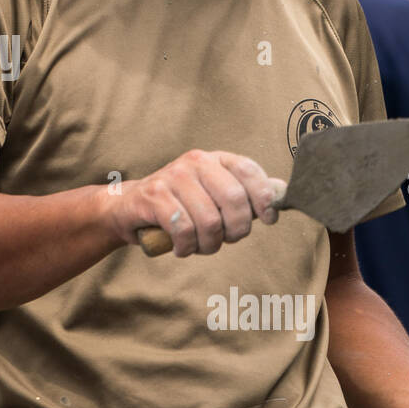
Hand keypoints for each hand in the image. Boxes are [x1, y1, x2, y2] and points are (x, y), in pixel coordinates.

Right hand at [107, 150, 283, 256]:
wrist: (127, 206)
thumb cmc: (178, 204)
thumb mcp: (211, 192)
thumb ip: (243, 193)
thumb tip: (282, 193)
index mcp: (214, 159)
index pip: (249, 171)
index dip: (264, 197)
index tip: (268, 219)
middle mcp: (195, 162)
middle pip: (233, 200)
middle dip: (236, 230)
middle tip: (227, 240)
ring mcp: (172, 177)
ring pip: (209, 220)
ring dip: (209, 244)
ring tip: (201, 246)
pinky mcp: (153, 196)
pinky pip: (183, 229)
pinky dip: (186, 247)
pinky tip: (182, 248)